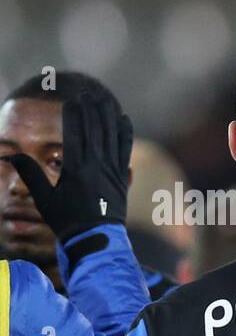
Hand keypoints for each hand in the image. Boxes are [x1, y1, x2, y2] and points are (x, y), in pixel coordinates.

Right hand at [0, 92, 132, 241]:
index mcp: (76, 171)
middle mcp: (97, 168)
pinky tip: (124, 120)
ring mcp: (112, 172)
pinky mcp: (122, 178)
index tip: (71, 101)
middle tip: (88, 94)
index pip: (75, 136)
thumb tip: (11, 155)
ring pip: (112, 138)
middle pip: (95, 133)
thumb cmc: (67, 221)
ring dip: (108, 117)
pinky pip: (125, 151)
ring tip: (105, 100)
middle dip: (91, 112)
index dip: (73, 117)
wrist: (97, 240)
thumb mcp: (44, 199)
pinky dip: (124, 135)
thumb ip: (30, 174)